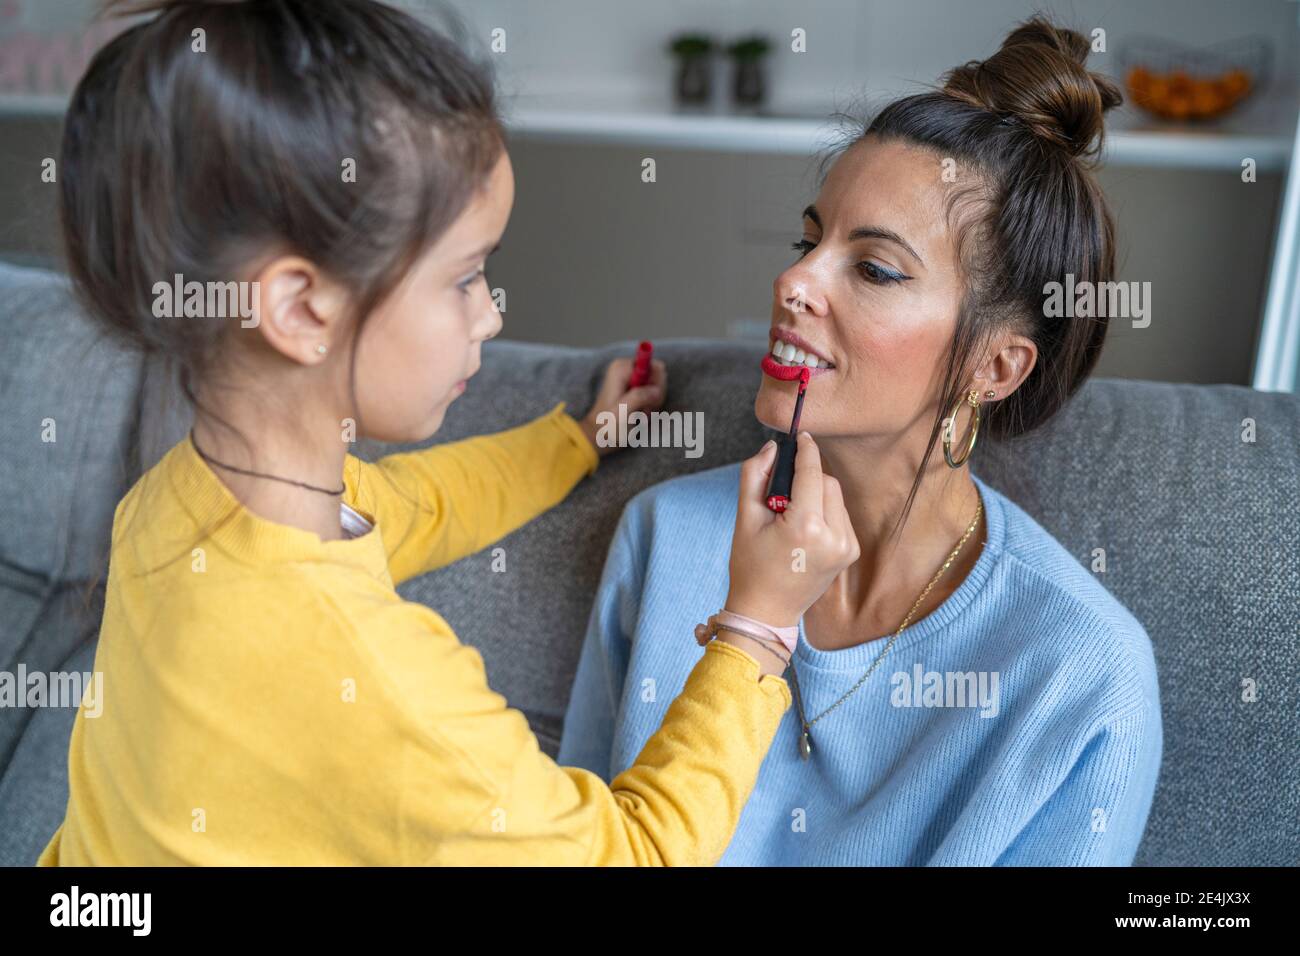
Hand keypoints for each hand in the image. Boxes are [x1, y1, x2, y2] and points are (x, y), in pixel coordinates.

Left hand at [578, 357, 667, 456]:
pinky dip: (651, 406)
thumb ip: (639, 396)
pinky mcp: (636, 387)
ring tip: (640, 414)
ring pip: (658, 387)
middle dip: (655, 395)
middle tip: (644, 410)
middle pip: (659, 377)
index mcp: (622, 368)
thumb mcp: (622, 411)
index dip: (657, 384)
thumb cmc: (607, 424)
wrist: (600, 434)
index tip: (650, 400)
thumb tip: (657, 390)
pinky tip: (641, 414)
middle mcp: (628, 368)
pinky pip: (654, 393)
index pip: (656, 367)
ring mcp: (633, 378)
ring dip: (653, 403)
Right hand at [724, 432, 859, 626]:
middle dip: (806, 478)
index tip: (801, 435)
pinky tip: (804, 529)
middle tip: (780, 495)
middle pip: (826, 481)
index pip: (811, 472)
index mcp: (806, 526)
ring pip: (835, 496)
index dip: (806, 449)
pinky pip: (839, 515)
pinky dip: (823, 511)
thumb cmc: (750, 566)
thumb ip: (755, 475)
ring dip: (815, 494)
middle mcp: (834, 536)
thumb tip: (773, 449)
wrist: (767, 611)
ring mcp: (846, 546)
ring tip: (790, 515)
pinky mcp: (850, 552)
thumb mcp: (745, 518)